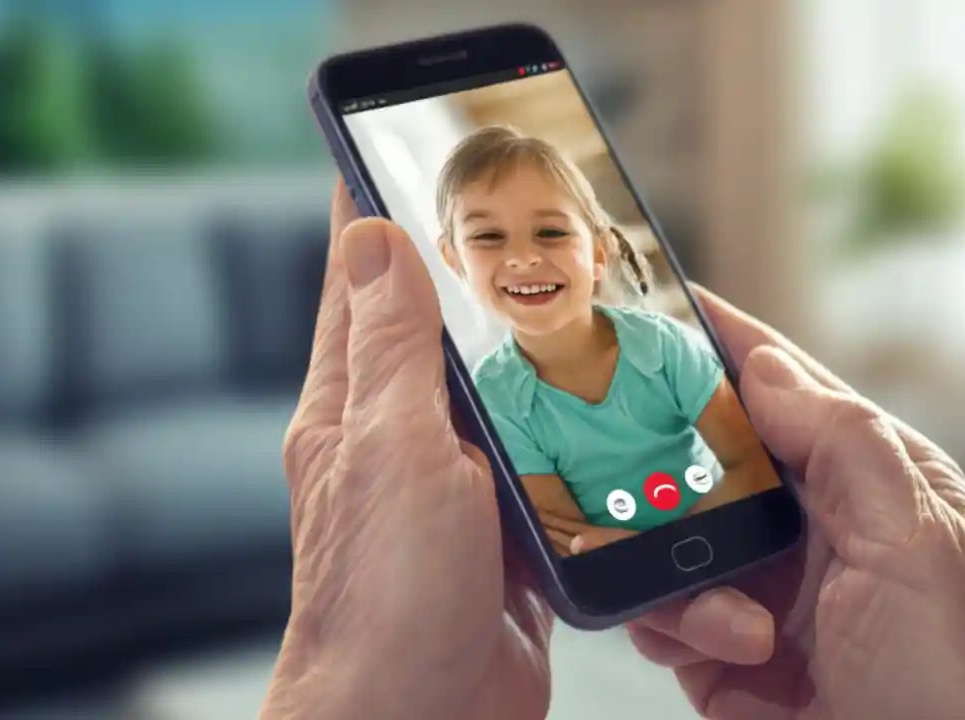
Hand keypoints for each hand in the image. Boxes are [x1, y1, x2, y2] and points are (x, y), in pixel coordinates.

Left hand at [261, 189, 775, 717]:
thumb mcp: (393, 450)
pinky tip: (607, 419)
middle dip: (483, 276)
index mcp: (357, 404)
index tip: (409, 151)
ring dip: (539, 357)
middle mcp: (402, 439)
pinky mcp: (505, 535)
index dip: (383, 210)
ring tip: (585, 306)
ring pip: (503, 396)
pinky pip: (542, 466)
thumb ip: (392, 348)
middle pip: (444, 332)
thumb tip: (374, 235)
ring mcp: (455, 488)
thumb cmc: (387, 598)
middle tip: (528, 221)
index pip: (363, 280)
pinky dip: (573, 439)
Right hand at [626, 287, 964, 719]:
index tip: (659, 298)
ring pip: (675, 535)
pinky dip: (666, 623)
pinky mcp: (725, 651)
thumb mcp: (916, 548)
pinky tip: (714, 650)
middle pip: (713, 455)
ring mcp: (767, 589)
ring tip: (739, 626)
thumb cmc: (954, 687)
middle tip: (619, 449)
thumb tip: (770, 367)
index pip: (788, 389)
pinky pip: (659, 608)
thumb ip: (845, 445)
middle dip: (669, 460)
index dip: (726, 340)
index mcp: (874, 482)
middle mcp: (815, 526)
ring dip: (685, 574)